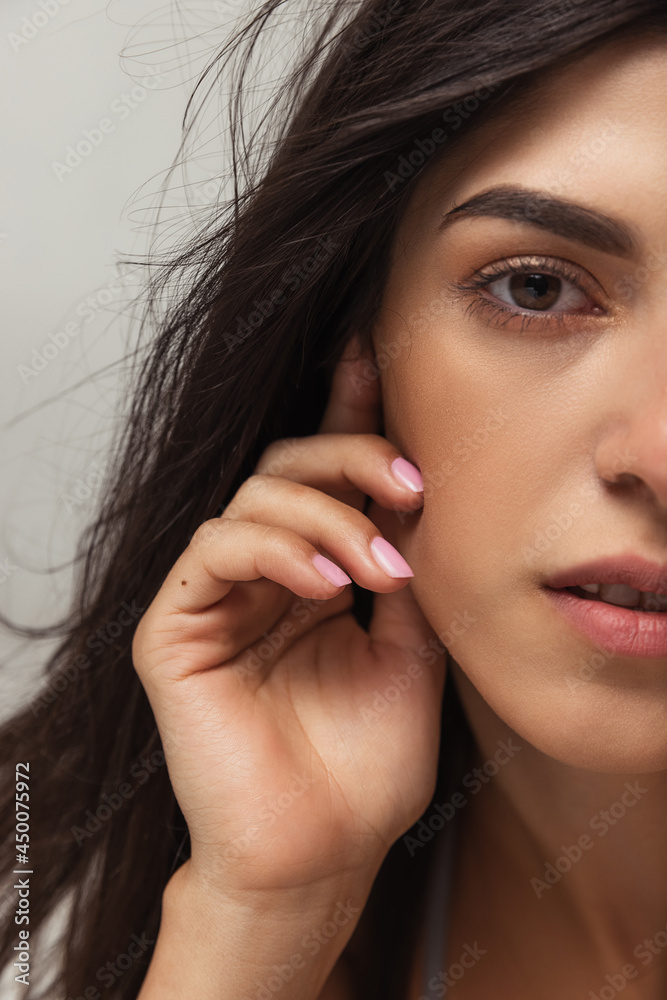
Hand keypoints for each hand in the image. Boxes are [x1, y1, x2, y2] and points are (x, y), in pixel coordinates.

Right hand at [131, 334, 446, 901]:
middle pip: (288, 469)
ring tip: (377, 569)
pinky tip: (324, 582)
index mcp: (311, 579)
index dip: (345, 415)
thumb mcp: (411, 652)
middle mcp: (261, 579)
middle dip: (352, 458)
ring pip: (254, 498)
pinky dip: (274, 547)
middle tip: (410, 485)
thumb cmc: (364, 769)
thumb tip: (415, 497)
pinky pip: (216, 548)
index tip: (372, 359)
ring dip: (325, 515)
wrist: (321, 855)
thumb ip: (403, 568)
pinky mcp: (174, 627)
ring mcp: (215, 599)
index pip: (321, 480)